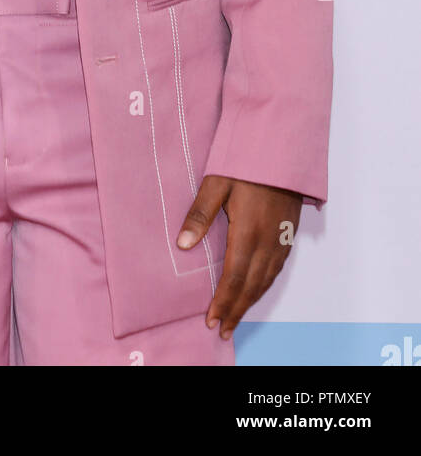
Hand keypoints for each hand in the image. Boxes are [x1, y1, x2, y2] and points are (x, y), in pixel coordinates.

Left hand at [176, 174, 301, 338]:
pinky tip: (257, 289)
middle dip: (236, 309)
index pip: (234, 277)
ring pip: (266, 279)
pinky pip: (277, 268)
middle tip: (223, 329)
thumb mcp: (217, 181)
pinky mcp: (289, 232)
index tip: (212, 320)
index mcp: (248, 231)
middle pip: (251, 285)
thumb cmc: (246, 160)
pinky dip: (265, 285)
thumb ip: (200, 213)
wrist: (282, 145)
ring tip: (237, 317)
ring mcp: (281, 238)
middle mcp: (268, 240)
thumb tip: (184, 244)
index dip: (223, 301)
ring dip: (251, 301)